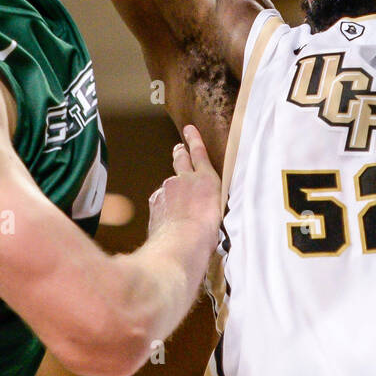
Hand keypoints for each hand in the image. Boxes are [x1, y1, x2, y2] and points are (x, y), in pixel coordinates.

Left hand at [147, 125, 220, 253]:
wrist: (180, 245)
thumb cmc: (206, 236)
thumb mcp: (218, 216)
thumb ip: (210, 205)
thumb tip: (205, 211)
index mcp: (207, 180)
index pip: (199, 154)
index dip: (194, 140)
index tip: (189, 129)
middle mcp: (185, 179)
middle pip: (181, 159)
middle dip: (180, 152)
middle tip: (179, 147)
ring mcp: (167, 189)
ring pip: (170, 182)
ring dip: (173, 187)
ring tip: (178, 200)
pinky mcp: (156, 200)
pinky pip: (161, 198)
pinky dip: (165, 204)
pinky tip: (169, 217)